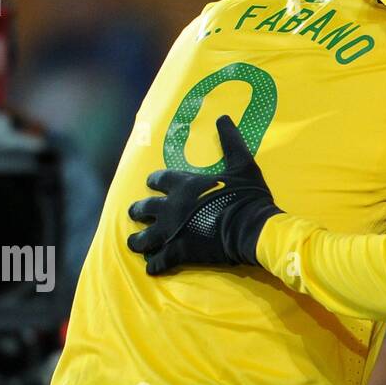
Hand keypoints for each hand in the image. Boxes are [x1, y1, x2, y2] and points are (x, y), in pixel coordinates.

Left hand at [127, 114, 281, 273]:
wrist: (251, 228)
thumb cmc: (247, 196)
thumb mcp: (242, 164)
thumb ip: (231, 141)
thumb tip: (224, 117)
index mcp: (184, 184)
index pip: (160, 179)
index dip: (154, 181)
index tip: (150, 183)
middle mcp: (171, 207)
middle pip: (145, 208)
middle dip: (138, 211)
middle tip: (134, 214)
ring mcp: (173, 232)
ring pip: (145, 238)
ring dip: (139, 241)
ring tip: (135, 244)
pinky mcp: (179, 252)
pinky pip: (159, 261)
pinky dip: (154, 265)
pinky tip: (151, 267)